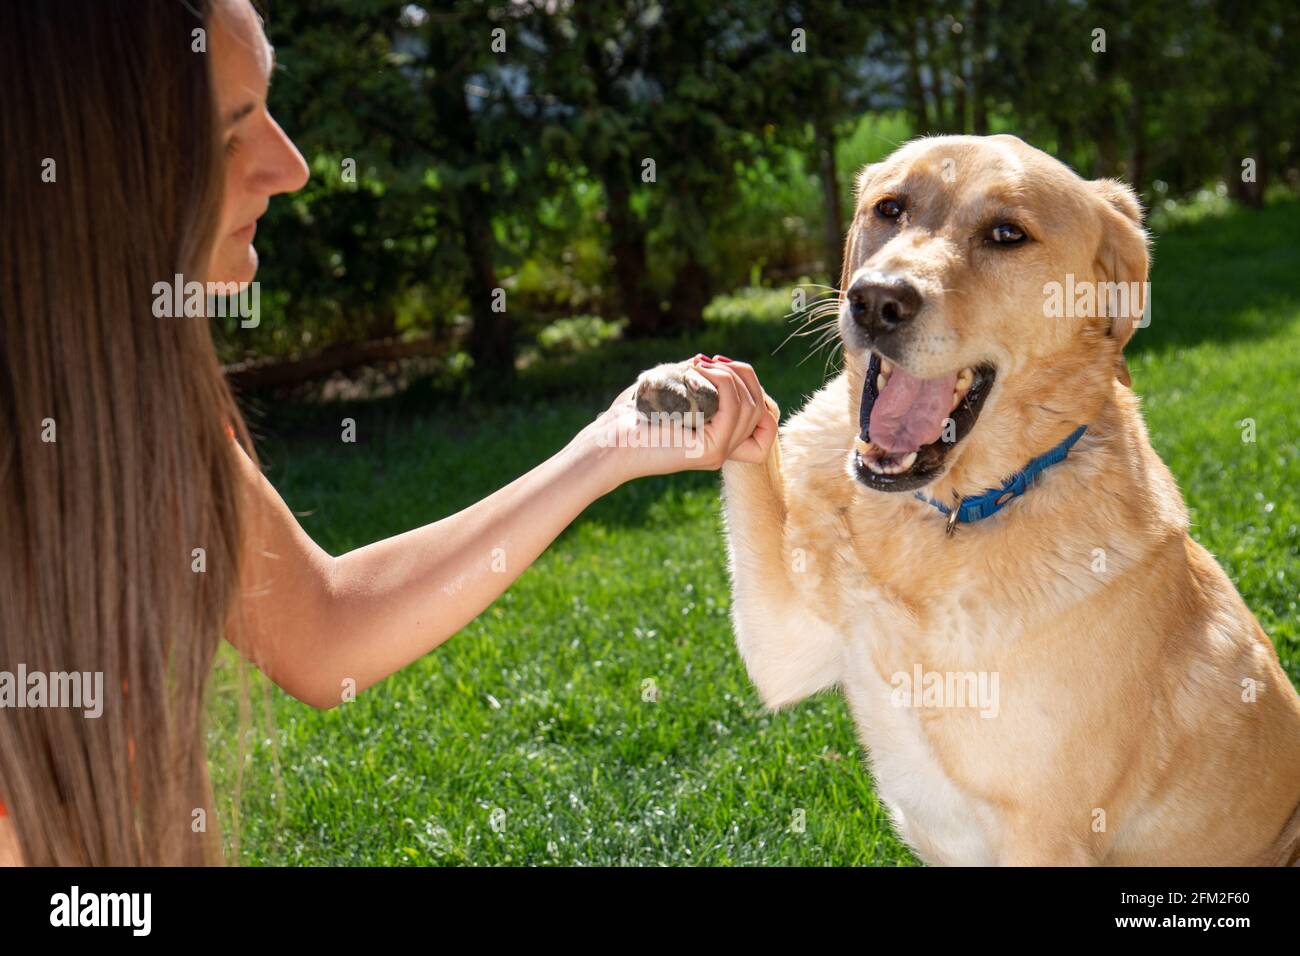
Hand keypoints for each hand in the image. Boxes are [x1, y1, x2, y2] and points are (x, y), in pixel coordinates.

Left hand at [575, 355, 777, 487]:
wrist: (610, 440)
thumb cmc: (633, 414)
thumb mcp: (674, 389)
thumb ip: (699, 380)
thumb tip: (716, 361)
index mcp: (718, 439)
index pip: (767, 422)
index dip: (758, 391)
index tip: (726, 369)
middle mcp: (723, 450)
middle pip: (763, 409)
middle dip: (743, 375)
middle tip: (707, 361)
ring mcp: (719, 453)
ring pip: (753, 408)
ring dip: (730, 376)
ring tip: (698, 366)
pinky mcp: (711, 451)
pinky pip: (734, 409)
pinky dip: (720, 382)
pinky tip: (695, 374)